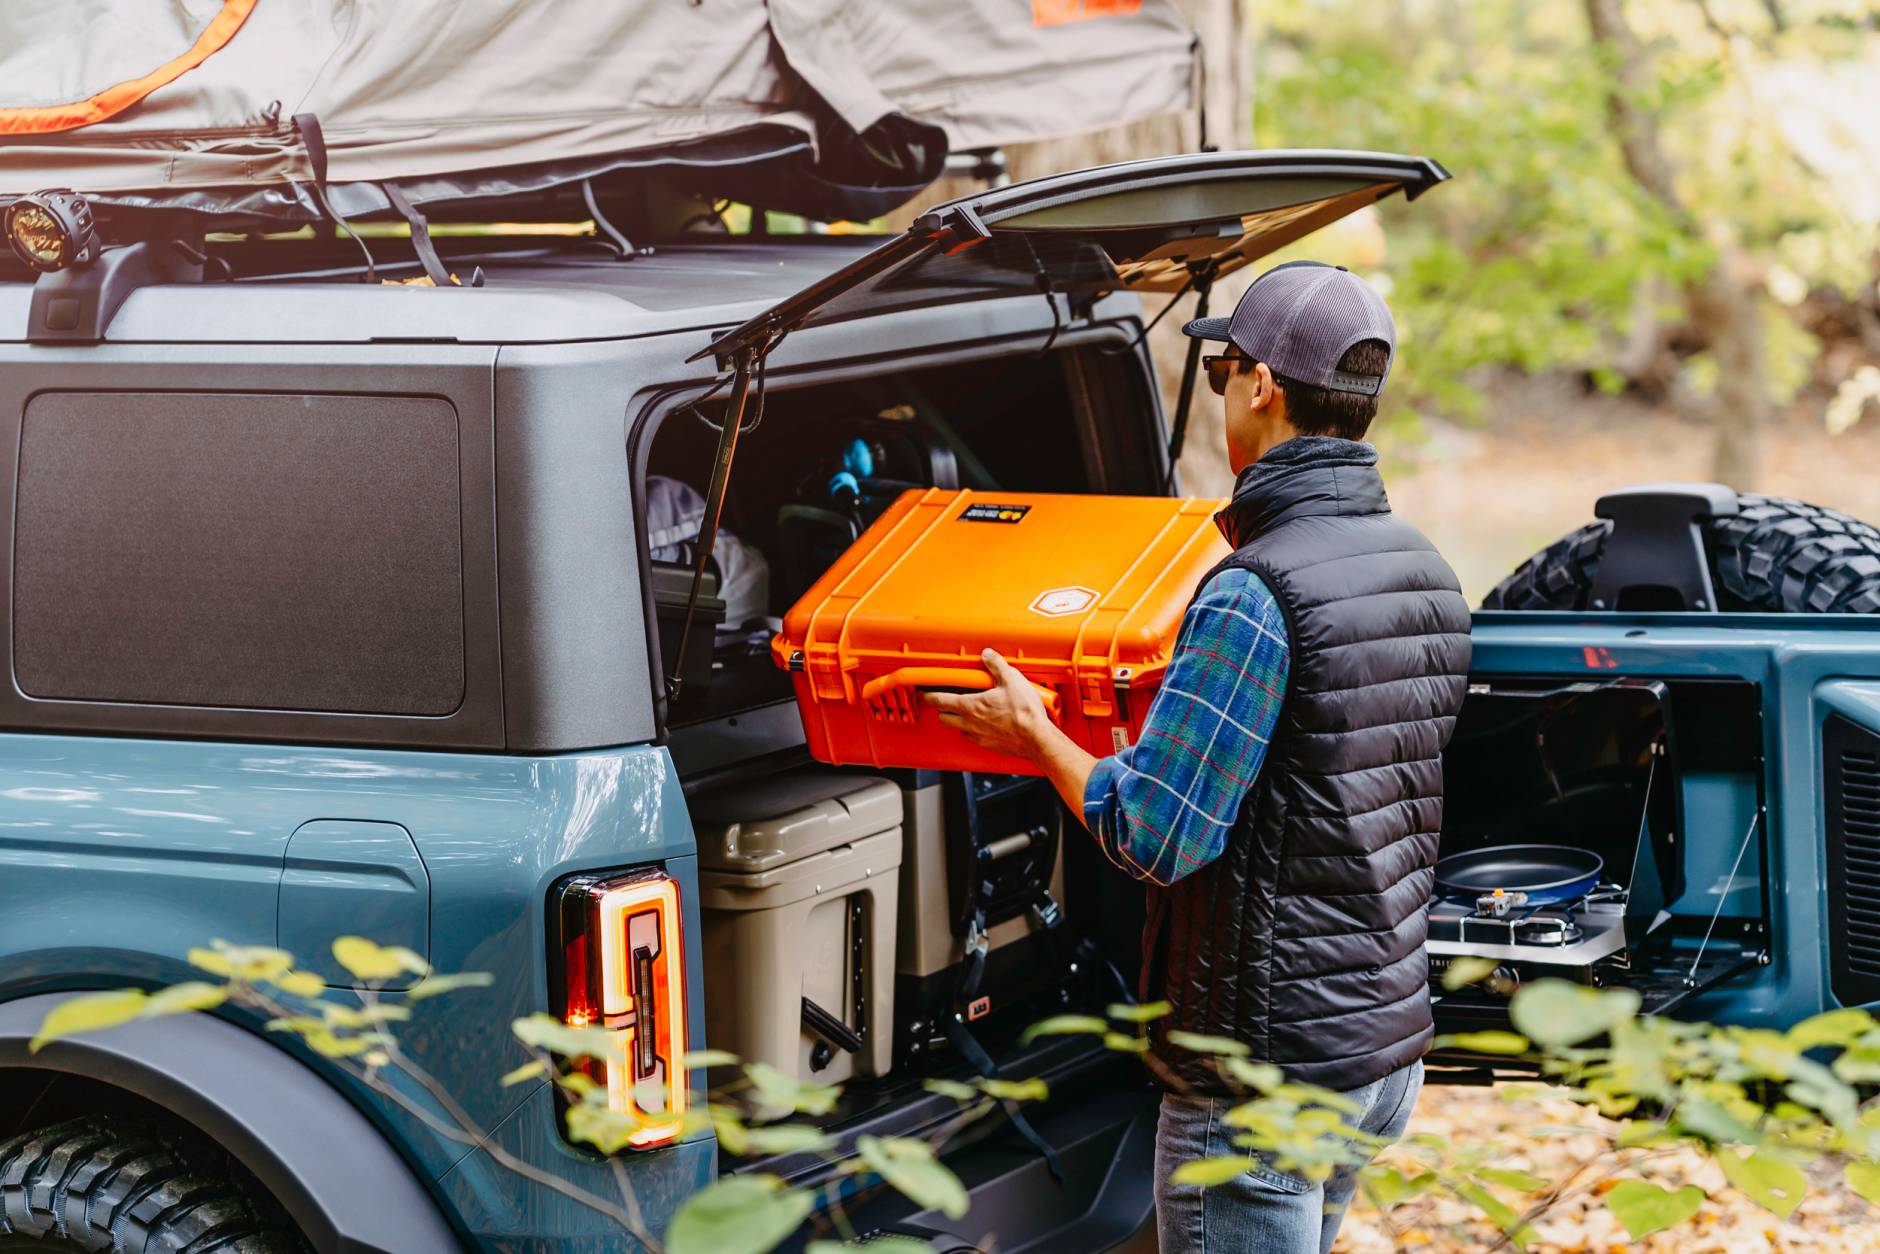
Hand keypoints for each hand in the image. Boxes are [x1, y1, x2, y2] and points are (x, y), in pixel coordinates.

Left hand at [924, 649, 1051, 761]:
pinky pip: (974, 738)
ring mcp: (979, 736)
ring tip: (967, 712)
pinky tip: (984, 724)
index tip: (927, 693)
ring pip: (958, 729)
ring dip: (958, 721)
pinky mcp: (989, 745)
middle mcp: (970, 723)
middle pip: (944, 718)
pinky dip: (974, 730)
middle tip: (946, 702)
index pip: (941, 701)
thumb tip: (988, 655)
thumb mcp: (1011, 680)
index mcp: (971, 706)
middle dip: (942, 709)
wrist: (1037, 738)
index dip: (930, 696)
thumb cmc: (1024, 713)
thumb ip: (996, 665)